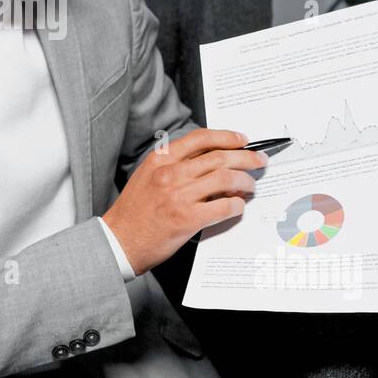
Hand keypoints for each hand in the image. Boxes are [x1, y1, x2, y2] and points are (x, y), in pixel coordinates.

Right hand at [102, 128, 266, 276]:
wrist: (119, 240)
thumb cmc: (133, 212)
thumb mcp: (147, 176)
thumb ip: (173, 165)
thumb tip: (209, 160)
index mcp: (160, 160)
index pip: (200, 139)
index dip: (226, 136)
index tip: (241, 139)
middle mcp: (170, 174)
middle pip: (219, 157)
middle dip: (246, 157)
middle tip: (258, 160)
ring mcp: (179, 196)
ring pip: (226, 179)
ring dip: (245, 182)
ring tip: (250, 186)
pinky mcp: (187, 219)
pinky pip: (223, 207)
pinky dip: (236, 205)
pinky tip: (237, 206)